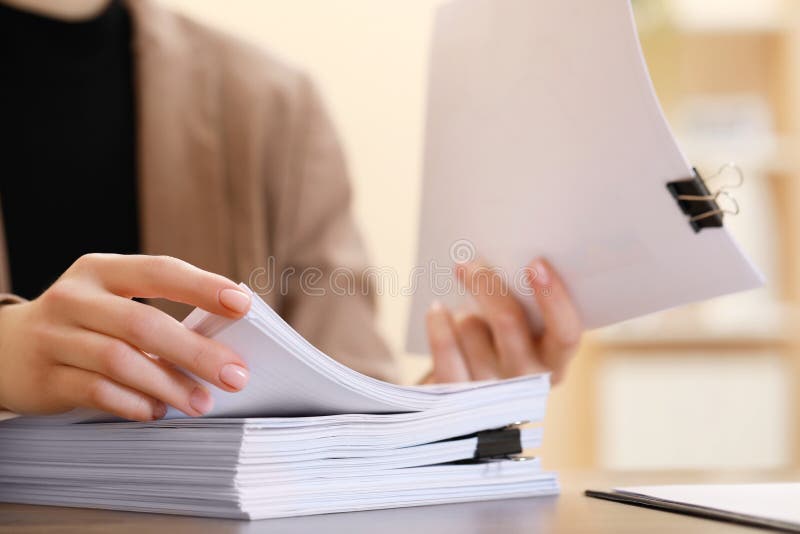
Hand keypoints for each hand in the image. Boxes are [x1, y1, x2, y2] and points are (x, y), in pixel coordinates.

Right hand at [0, 254, 251, 420]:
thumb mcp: (111, 301)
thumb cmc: (83, 322)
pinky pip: (95, 391)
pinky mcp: (44, 377)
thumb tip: (225, 343)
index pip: (159, 271)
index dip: (202, 286)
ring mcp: (54, 337)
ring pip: (119, 360)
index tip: (242, 304)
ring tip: (202, 403)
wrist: (6, 348)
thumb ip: (157, 312)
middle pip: (142, 323)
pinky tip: (157, 412)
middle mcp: (75, 298)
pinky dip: (132, 403)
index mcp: (102, 271)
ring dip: (168, 385)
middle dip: (195, 351)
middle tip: (235, 375)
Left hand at [425, 258, 581, 383]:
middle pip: (508, 321)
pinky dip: (439, 323)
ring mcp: (491, 392)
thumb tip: (495, 263)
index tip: (536, 263)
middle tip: (470, 264)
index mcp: (555, 361)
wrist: (463, 393)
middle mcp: (528, 380)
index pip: (567, 334)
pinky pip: (446, 348)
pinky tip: (437, 311)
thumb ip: (521, 303)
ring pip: (471, 327)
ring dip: (464, 314)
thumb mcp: (519, 327)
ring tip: (467, 321)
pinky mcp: (456, 397)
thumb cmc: (498, 343)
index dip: (555, 298)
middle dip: (487, 284)